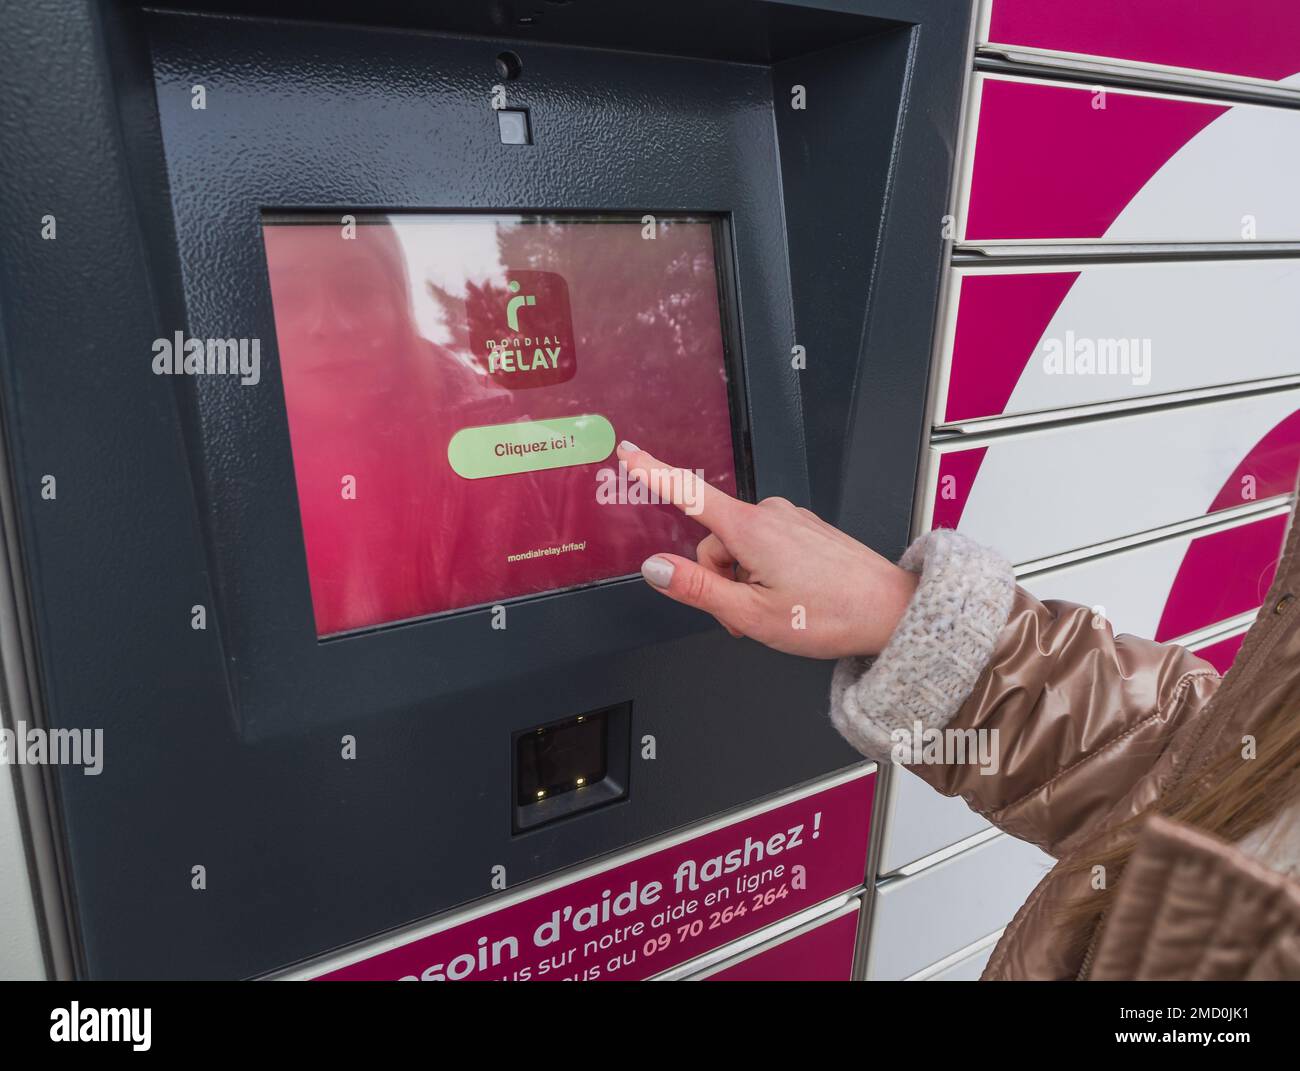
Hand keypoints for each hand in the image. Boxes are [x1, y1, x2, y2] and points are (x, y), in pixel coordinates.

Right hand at [617, 442, 917, 658]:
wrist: (889, 610)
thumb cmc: (831, 614)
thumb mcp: (751, 614)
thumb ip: (697, 588)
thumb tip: (656, 568)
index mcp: (750, 530)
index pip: (688, 493)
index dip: (653, 472)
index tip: (628, 453)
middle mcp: (770, 514)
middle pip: (715, 541)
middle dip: (719, 578)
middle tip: (745, 616)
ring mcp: (791, 519)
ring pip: (741, 548)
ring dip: (744, 580)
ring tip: (775, 612)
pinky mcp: (806, 529)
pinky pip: (767, 547)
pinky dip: (765, 573)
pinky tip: (791, 597)